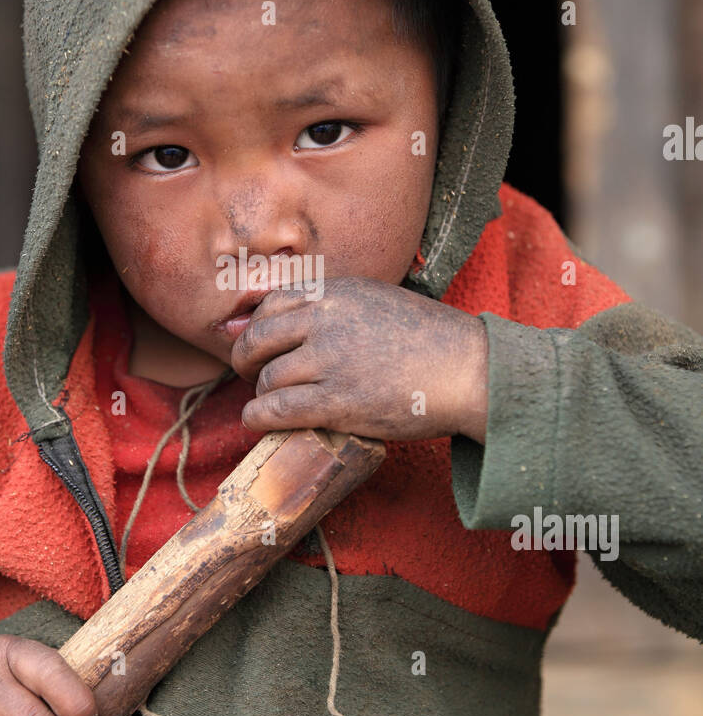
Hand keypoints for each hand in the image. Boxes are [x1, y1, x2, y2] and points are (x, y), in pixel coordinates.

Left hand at [230, 276, 488, 443]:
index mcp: (336, 292)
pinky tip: (258, 422)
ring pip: (266, 378)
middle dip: (245, 361)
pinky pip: (277, 410)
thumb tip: (288, 321)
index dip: (257, 328)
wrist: (470, 370)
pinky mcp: (338, 402)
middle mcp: (326, 320)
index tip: (260, 346)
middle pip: (256, 340)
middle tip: (251, 375)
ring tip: (273, 403)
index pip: (270, 304)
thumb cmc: (429, 339)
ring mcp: (330, 361)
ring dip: (262, 394)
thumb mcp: (377, 301)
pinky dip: (257, 418)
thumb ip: (335, 308)